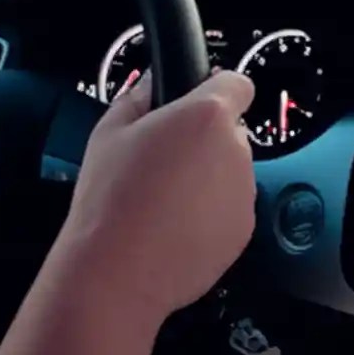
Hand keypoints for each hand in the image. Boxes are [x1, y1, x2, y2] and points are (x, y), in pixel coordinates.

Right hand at [53, 71, 255, 320]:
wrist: (117, 271)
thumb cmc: (109, 200)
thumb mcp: (109, 132)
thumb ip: (138, 97)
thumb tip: (151, 84)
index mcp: (206, 117)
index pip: (237, 83)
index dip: (216, 89)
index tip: (197, 101)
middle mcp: (236, 152)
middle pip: (231, 131)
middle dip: (205, 139)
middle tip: (164, 158)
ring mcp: (244, 194)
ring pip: (231, 171)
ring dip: (209, 177)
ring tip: (164, 199)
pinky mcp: (243, 231)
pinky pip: (231, 208)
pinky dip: (211, 212)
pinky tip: (173, 225)